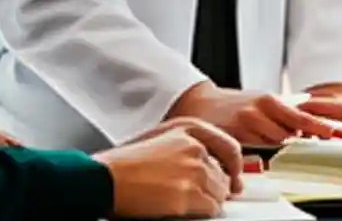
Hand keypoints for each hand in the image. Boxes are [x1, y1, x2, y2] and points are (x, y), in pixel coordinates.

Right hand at [95, 119, 239, 218]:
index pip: (228, 146)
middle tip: (195, 194)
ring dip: (207, 200)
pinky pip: (212, 208)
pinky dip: (202, 212)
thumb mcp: (158, 139)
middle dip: (215, 187)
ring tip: (182, 200)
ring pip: (220, 193)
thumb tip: (209, 167)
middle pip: (224, 174)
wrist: (105, 179)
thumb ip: (186, 147)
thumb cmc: (123, 163)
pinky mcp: (189, 195)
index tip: (236, 178)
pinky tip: (182, 208)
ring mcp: (194, 170)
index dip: (235, 165)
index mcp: (188, 129)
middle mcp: (195, 146)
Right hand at [168, 81, 341, 145]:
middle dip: (302, 144)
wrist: (201, 103)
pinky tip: (257, 151)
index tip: (341, 136)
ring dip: (279, 150)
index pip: (303, 118)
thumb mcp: (263, 103)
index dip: (322, 129)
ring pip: (274, 145)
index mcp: (272, 101)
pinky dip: (261, 154)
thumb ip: (286, 115)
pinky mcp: (233, 135)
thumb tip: (314, 130)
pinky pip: (254, 152)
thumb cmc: (236, 106)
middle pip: (291, 135)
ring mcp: (247, 122)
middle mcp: (261, 109)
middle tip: (320, 149)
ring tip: (274, 147)